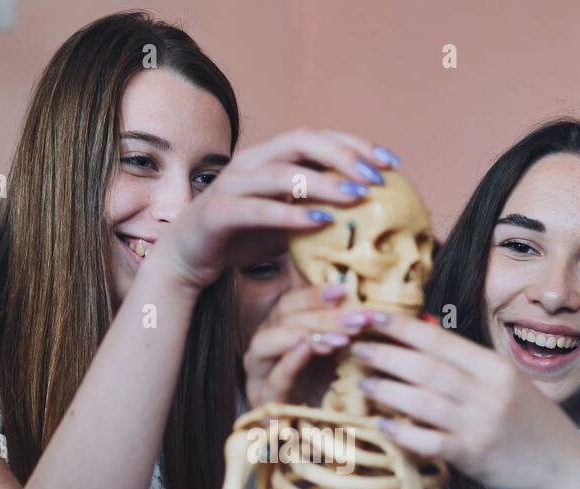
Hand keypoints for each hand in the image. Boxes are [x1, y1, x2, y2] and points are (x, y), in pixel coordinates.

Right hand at [158, 130, 397, 292]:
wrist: (187, 258)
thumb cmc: (241, 237)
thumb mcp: (288, 222)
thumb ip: (318, 211)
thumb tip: (368, 214)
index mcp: (271, 158)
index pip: (320, 139)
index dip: (357, 145)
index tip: (392, 164)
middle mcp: (252, 162)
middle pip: (302, 142)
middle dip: (344, 155)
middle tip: (377, 176)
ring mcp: (233, 184)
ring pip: (282, 172)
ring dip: (323, 182)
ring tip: (355, 196)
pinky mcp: (219, 212)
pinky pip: (258, 209)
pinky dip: (290, 214)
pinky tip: (319, 223)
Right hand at [244, 283, 369, 406]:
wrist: (320, 444)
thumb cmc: (328, 395)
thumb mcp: (336, 358)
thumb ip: (340, 332)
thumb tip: (365, 306)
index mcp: (278, 334)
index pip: (289, 304)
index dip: (313, 294)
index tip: (343, 290)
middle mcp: (262, 351)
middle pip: (281, 319)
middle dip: (320, 315)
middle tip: (356, 319)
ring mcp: (259, 376)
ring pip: (268, 342)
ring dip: (306, 334)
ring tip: (340, 339)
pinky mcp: (264, 403)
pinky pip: (274, 378)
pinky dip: (290, 361)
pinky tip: (308, 348)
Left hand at [348, 310, 579, 488]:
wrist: (564, 467)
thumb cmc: (531, 423)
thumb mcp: (507, 383)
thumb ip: (469, 365)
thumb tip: (424, 336)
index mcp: (494, 367)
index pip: (440, 340)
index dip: (402, 327)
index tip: (371, 316)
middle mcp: (487, 391)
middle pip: (426, 367)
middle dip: (386, 355)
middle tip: (356, 348)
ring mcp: (479, 424)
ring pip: (423, 401)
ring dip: (388, 390)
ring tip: (364, 383)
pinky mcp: (473, 455)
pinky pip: (429, 441)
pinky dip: (403, 433)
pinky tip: (384, 425)